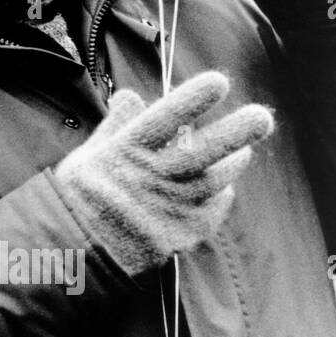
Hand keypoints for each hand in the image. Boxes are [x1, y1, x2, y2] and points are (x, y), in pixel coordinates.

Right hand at [54, 71, 273, 277]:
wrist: (73, 254)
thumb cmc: (77, 198)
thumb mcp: (87, 156)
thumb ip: (115, 126)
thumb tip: (130, 95)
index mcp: (123, 153)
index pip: (164, 119)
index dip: (193, 99)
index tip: (219, 82)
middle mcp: (150, 179)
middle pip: (202, 151)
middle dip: (236, 132)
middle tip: (263, 117)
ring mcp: (167, 208)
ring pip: (214, 180)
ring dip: (233, 162)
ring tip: (244, 150)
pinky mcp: (178, 234)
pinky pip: (211, 211)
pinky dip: (220, 195)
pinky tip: (223, 187)